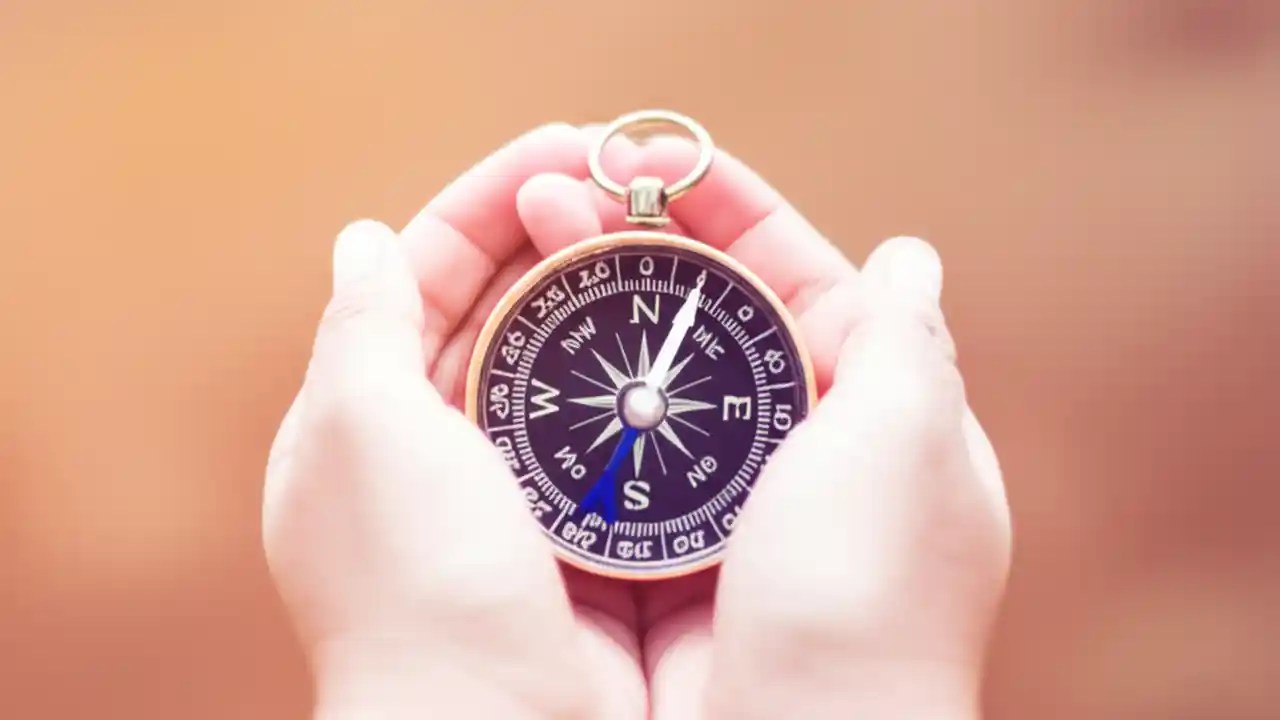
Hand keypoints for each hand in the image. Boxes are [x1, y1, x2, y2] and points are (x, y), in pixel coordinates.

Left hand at [263, 125, 647, 718]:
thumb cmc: (415, 590)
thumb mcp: (362, 435)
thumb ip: (363, 332)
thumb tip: (359, 241)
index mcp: (366, 422)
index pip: (419, 279)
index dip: (483, 204)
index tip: (559, 153)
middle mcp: (440, 453)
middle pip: (500, 311)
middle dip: (555, 237)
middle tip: (626, 186)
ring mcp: (517, 491)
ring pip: (565, 363)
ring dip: (607, 297)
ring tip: (662, 240)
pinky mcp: (586, 527)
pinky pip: (616, 424)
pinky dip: (642, 374)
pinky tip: (682, 333)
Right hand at [515, 139, 1011, 717]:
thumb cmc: (864, 604)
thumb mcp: (906, 445)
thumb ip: (903, 342)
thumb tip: (910, 256)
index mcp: (874, 422)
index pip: (803, 282)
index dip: (732, 212)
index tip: (655, 162)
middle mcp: (798, 463)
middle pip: (713, 325)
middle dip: (641, 249)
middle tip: (562, 194)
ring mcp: (725, 510)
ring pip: (653, 384)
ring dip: (595, 315)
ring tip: (530, 249)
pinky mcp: (660, 557)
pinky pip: (611, 457)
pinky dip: (572, 404)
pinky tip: (525, 356)